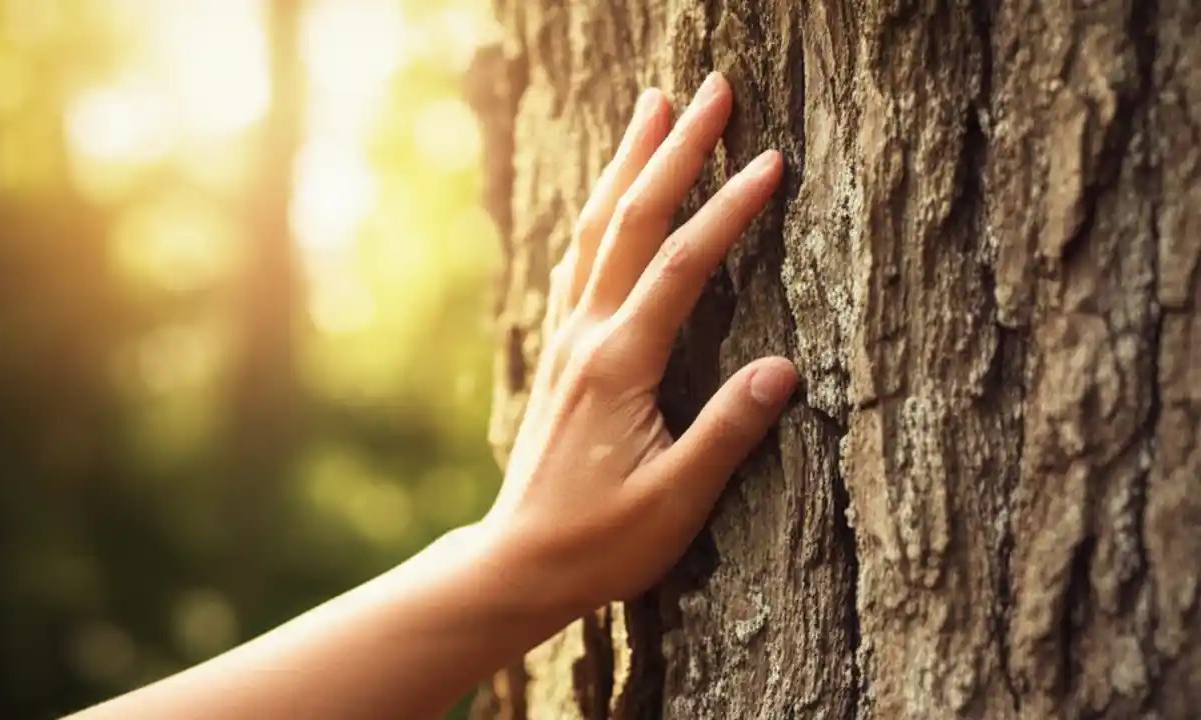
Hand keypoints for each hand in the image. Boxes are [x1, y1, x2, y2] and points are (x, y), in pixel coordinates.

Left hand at [482, 72, 796, 619]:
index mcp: (618, 366)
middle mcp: (586, 338)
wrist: (518, 563)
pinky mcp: (560, 354)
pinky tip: (608, 198)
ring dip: (627, 163)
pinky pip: (578, 261)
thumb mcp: (675, 502)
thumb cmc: (600, 542)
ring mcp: (566, 340)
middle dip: (673, 151)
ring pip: (595, 231)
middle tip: (712, 88)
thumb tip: (783, 369)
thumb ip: (727, 433)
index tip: (772, 161)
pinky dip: (599, 213)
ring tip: (653, 106)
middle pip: (628, 222)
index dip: (727, 211)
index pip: (679, 267)